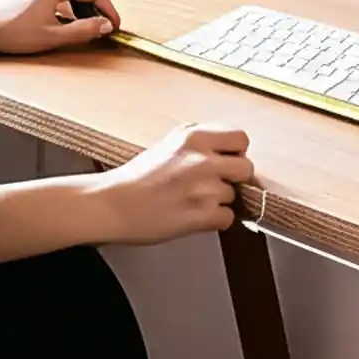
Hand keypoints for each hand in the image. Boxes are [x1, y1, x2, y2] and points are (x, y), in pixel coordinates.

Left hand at [0, 0, 122, 53]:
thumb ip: (84, 30)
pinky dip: (72, 4)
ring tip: (89, 26)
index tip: (114, 25)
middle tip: (105, 27)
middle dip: (99, 8)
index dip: (109, 9)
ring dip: (85, 7)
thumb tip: (105, 26)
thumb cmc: (10, 31)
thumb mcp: (52, 36)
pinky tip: (71, 21)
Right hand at [92, 122, 256, 244]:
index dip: (237, 152)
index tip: (228, 160)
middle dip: (234, 178)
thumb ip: (199, 140)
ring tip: (191, 201)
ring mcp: (205, 188)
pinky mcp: (202, 215)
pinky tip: (194, 216)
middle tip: (216, 183)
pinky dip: (214, 221)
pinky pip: (227, 218)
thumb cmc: (136, 177)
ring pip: (233, 196)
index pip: (241, 138)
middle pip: (246, 168)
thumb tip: (228, 145)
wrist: (112, 205)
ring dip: (218, 201)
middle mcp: (203, 160)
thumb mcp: (169, 143)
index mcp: (195, 138)